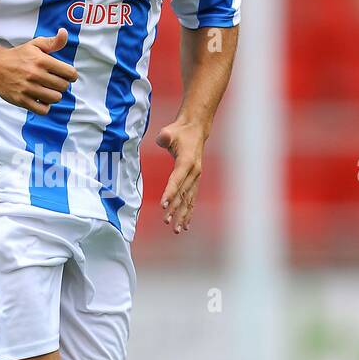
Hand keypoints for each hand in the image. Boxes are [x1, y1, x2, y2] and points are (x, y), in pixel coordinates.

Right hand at [0, 27, 77, 114]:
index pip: (69, 73)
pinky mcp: (21, 100)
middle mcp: (35, 74)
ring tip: (48, 90)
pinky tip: (41, 100)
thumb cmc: (18, 56)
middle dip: (62, 85)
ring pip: (55, 98)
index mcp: (41, 60)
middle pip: (63, 86)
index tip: (67, 76)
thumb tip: (64, 33)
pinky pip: (42, 110)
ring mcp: (28, 88)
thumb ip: (53, 42)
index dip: (71, 75)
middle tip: (55, 83)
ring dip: (54, 95)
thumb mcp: (35, 45)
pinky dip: (45, 106)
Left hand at [155, 119, 204, 233]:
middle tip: (166, 221)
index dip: (170, 193)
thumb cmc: (180, 131)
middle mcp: (194, 172)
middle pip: (183, 193)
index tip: (163, 205)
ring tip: (177, 229)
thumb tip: (163, 138)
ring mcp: (196, 178)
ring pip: (189, 199)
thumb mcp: (170, 131)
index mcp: (187, 162)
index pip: (177, 180)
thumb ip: (166, 136)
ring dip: (183, 215)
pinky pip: (192, 199)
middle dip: (175, 208)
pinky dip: (189, 212)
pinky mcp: (195, 181)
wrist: (196, 130)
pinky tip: (185, 225)